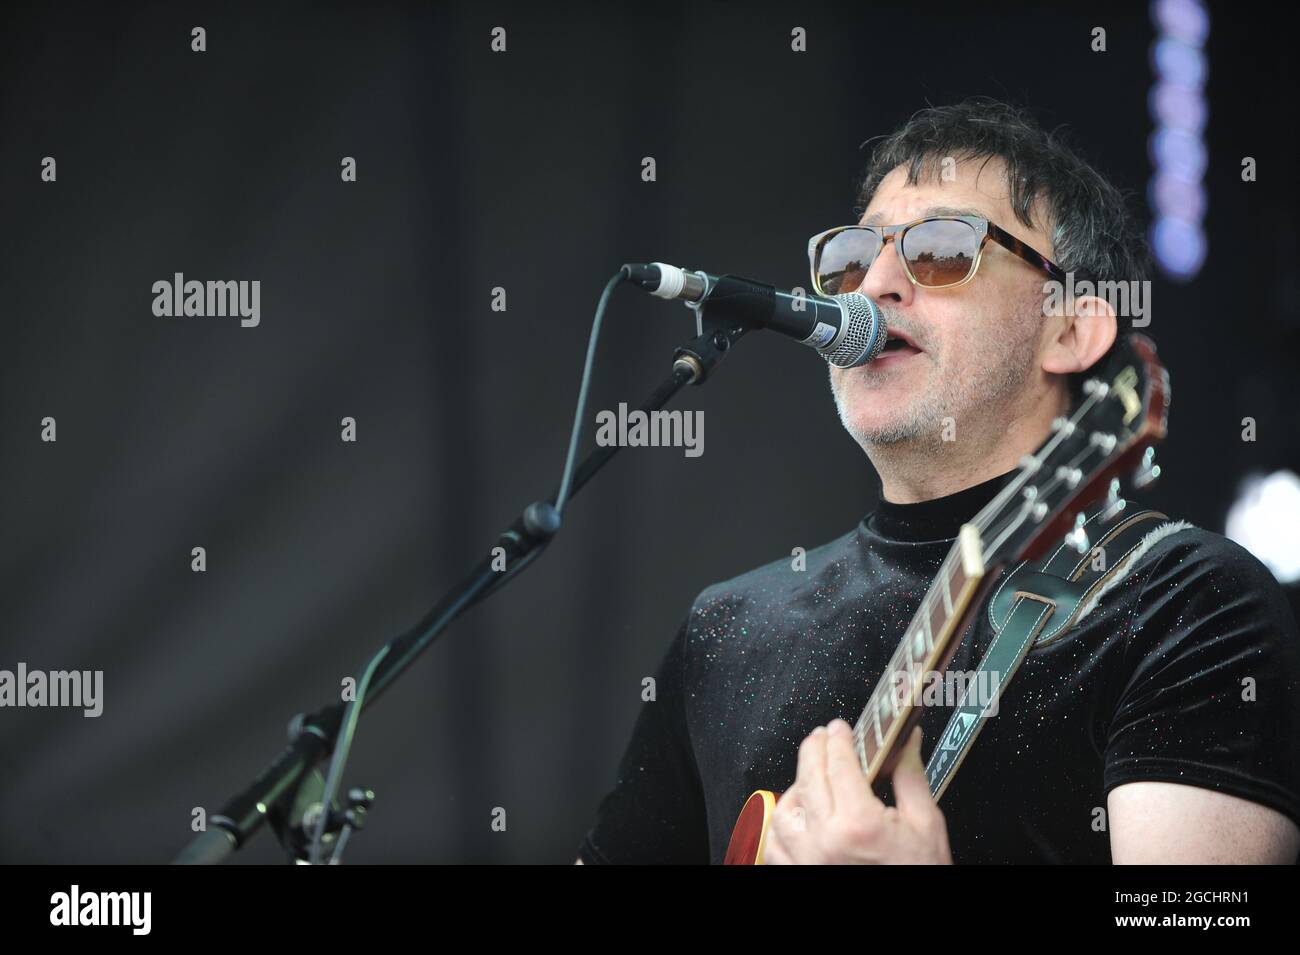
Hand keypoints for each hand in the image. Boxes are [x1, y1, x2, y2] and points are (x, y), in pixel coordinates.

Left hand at [763, 718, 952, 863]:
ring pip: (785, 810)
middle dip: (815, 749)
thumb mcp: (926, 825)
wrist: (912, 921)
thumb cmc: (921, 876)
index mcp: (858, 825)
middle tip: (823, 737)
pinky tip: (798, 816)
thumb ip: (910, 777)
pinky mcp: (798, 875)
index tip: (840, 727)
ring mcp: (806, 861)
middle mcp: (825, 842)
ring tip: (812, 776)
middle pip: (809, 777)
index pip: (839, 763)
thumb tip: (906, 741)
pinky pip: (774, 845)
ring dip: (796, 786)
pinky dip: (783, 825)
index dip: (839, 738)